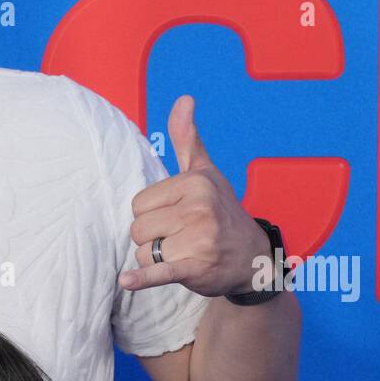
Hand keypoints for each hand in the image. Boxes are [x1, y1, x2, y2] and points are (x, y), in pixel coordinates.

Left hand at [119, 95, 273, 297]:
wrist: (252, 257)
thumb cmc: (221, 212)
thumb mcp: (206, 173)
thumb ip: (188, 139)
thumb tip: (184, 98)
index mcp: (195, 183)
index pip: (138, 205)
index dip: (151, 216)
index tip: (176, 218)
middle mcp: (199, 208)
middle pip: (137, 229)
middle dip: (151, 239)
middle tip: (180, 239)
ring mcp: (199, 238)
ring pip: (143, 253)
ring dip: (155, 260)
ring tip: (183, 254)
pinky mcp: (196, 267)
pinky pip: (159, 272)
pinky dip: (142, 279)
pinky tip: (127, 281)